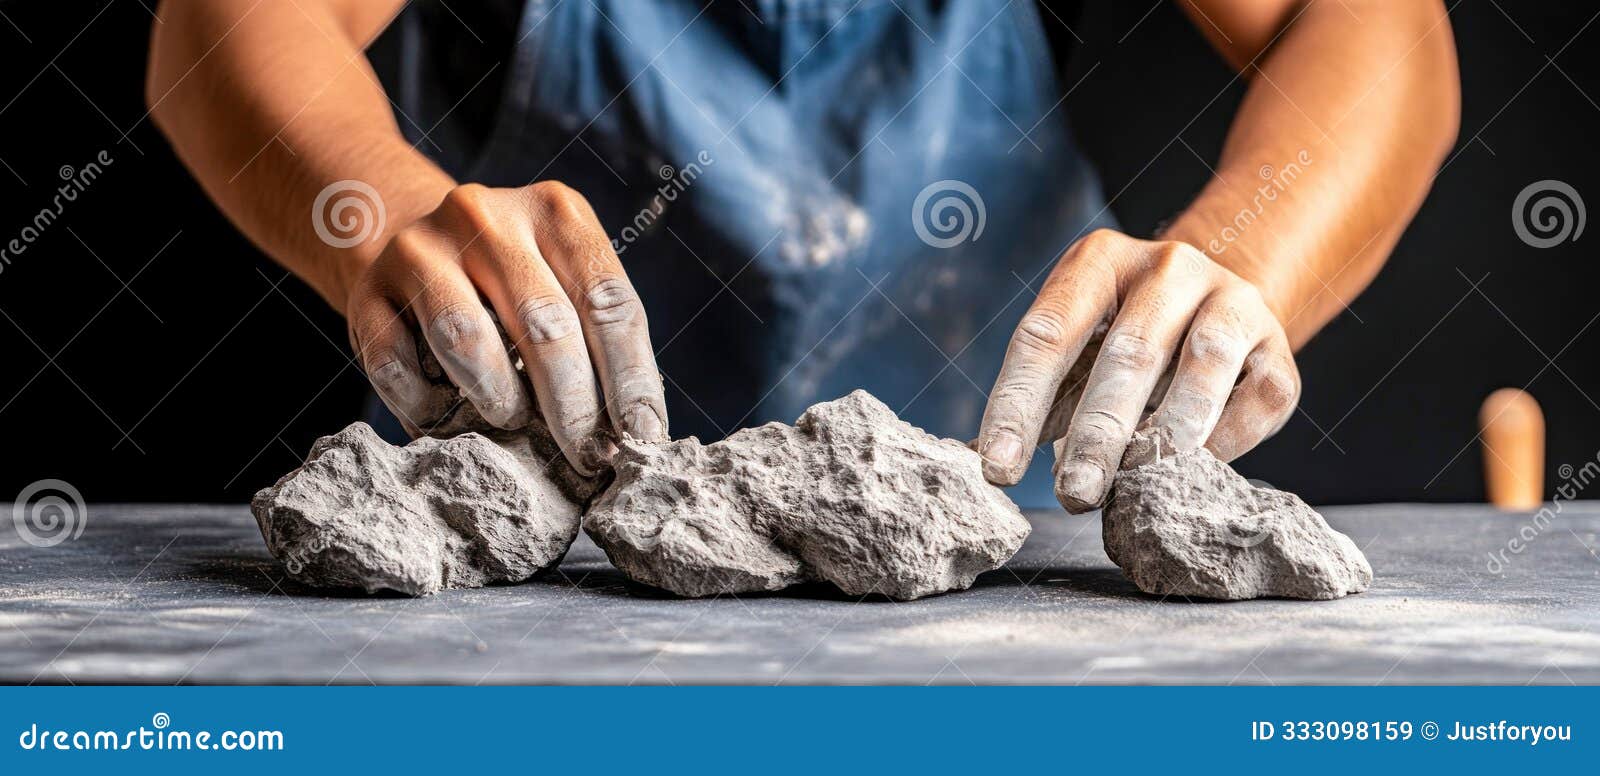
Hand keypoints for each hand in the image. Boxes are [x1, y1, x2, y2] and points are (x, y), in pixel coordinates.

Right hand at [345, 182, 667, 473]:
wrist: (410, 243)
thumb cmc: (512, 282)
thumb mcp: (565, 280)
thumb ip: (597, 334)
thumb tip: (635, 432)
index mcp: (557, 211)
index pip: (608, 302)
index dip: (631, 379)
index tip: (641, 440)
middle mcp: (488, 215)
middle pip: (546, 324)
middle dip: (573, 406)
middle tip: (586, 457)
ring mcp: (421, 247)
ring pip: (468, 338)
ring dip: (499, 398)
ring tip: (513, 422)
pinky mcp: (367, 289)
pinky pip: (396, 364)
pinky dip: (426, 406)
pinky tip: (444, 418)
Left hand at [978, 229, 1299, 511]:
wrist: (1217, 302)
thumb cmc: (1120, 340)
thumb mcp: (1072, 350)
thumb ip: (1030, 399)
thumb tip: (965, 462)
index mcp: (1098, 261)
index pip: (1047, 334)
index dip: (1017, 405)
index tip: (996, 472)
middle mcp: (1168, 267)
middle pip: (1128, 352)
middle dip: (1097, 433)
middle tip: (1071, 495)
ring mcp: (1233, 300)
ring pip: (1204, 366)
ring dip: (1165, 434)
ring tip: (1133, 485)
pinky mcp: (1279, 346)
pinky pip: (1257, 398)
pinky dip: (1224, 442)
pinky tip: (1190, 472)